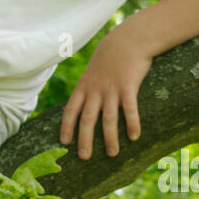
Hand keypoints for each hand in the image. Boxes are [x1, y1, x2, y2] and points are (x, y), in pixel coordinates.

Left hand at [59, 24, 151, 159]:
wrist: (126, 41)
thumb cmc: (109, 58)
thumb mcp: (92, 72)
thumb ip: (87, 89)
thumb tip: (83, 106)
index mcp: (84, 87)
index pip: (71, 110)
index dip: (67, 126)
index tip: (64, 142)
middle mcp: (95, 90)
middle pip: (87, 119)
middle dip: (84, 140)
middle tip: (84, 157)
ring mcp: (111, 89)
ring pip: (108, 119)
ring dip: (110, 138)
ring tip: (112, 154)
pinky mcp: (128, 87)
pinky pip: (130, 109)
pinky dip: (132, 123)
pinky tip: (134, 136)